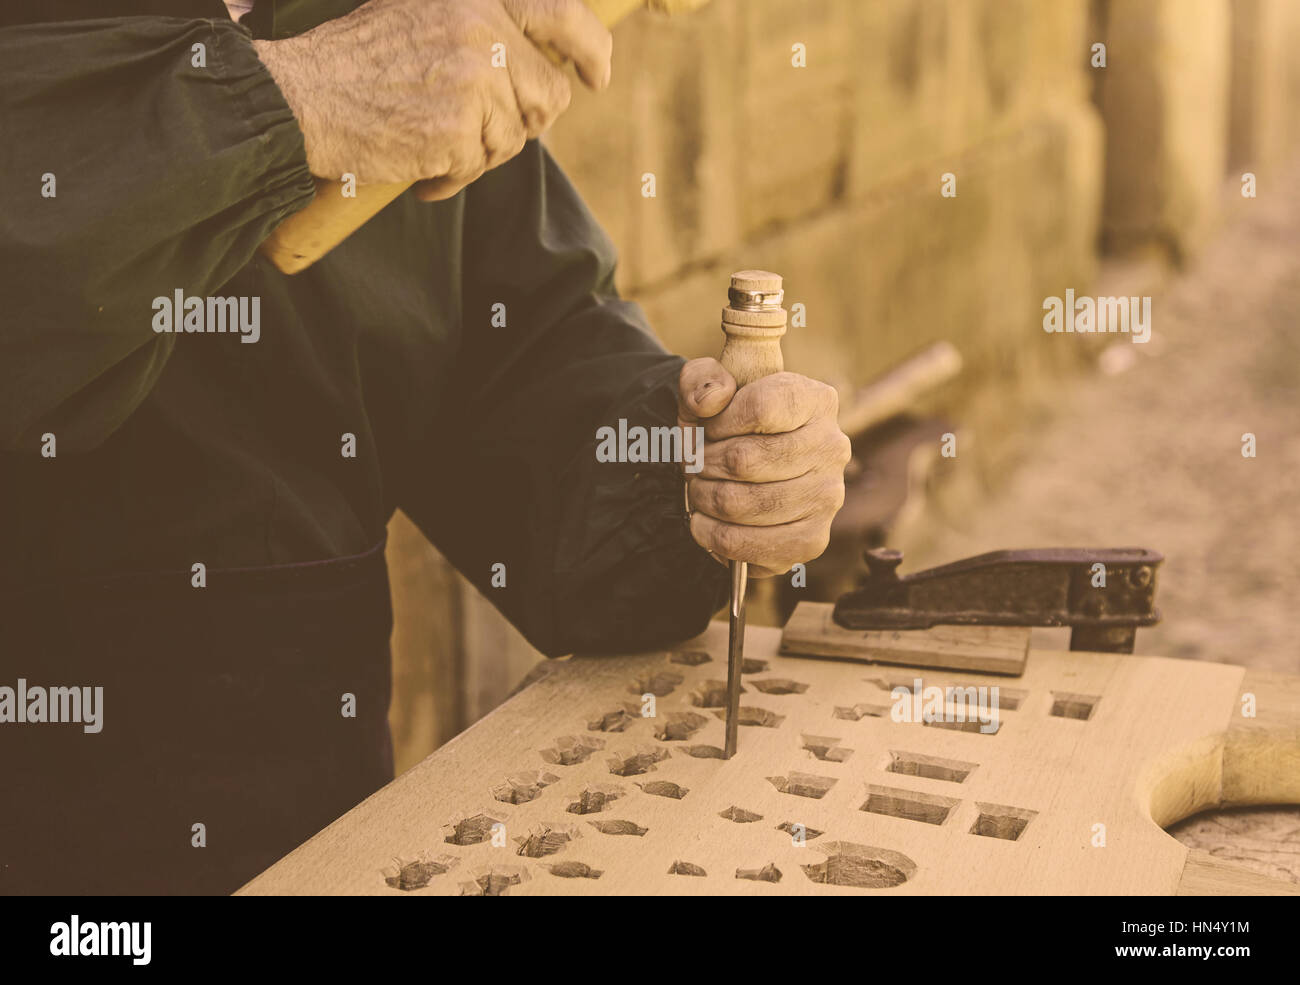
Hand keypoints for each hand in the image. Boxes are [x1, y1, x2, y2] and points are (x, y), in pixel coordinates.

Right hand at [252, 0, 611, 198]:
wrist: (303, 95)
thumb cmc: (358, 58)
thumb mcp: (421, 9)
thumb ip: (480, 22)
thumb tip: (543, 56)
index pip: (562, 14)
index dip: (590, 48)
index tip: (595, 74)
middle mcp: (481, 27)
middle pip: (548, 95)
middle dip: (524, 120)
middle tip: (483, 129)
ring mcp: (473, 79)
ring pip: (516, 137)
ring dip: (482, 150)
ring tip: (436, 139)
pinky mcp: (459, 128)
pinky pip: (481, 166)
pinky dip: (453, 176)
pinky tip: (422, 163)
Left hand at [677, 359, 850, 576]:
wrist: (741, 471)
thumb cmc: (725, 425)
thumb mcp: (707, 388)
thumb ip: (701, 379)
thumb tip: (710, 401)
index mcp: (815, 400)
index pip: (760, 408)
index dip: (719, 422)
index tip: (707, 428)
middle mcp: (832, 448)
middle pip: (744, 460)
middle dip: (702, 464)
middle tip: (694, 464)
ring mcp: (827, 497)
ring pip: (740, 504)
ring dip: (703, 498)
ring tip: (700, 489)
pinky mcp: (811, 540)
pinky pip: (748, 544)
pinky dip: (712, 535)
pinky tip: (705, 522)